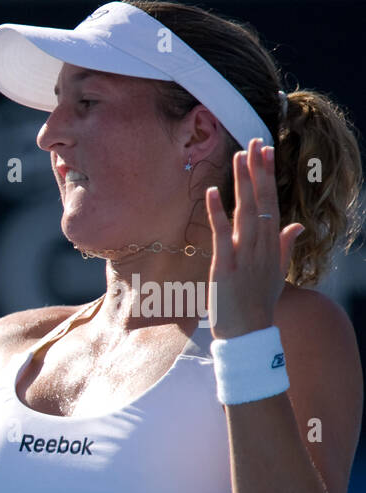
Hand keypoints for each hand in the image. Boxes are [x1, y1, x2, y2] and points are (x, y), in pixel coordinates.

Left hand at [204, 138, 305, 338]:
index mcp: (270, 245)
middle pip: (260, 201)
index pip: (270, 202)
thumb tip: (297, 224)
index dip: (268, 177)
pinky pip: (220, 236)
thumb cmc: (259, 304)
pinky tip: (212, 192)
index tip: (266, 152)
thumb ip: (285, 246)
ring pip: (244, 212)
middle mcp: (260, 246)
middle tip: (256, 141)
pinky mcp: (224, 268)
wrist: (249, 334)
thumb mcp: (275, 273)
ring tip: (240, 156)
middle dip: (258, 171)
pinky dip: (216, 214)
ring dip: (242, 183)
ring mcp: (243, 256)